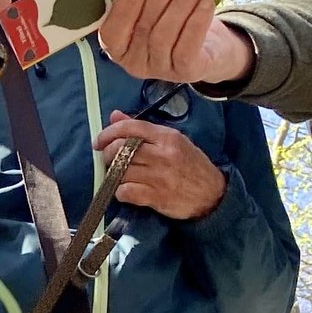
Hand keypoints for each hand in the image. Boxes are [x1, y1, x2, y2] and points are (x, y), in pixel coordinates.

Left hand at [94, 111, 227, 218]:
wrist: (212, 195)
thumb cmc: (190, 165)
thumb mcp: (172, 142)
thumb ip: (143, 130)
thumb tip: (115, 115)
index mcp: (167, 137)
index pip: (131, 128)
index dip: (109, 133)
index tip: (99, 141)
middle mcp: (163, 155)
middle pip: (121, 149)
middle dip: (108, 154)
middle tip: (109, 160)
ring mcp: (159, 177)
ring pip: (121, 170)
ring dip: (114, 174)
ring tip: (119, 175)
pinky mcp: (156, 197)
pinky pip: (126, 192)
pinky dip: (121, 191)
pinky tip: (126, 190)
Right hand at [96, 0, 254, 86]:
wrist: (204, 51)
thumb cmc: (170, 21)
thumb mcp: (154, 8)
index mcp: (118, 44)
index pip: (111, 32)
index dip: (123, 9)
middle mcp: (135, 61)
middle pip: (143, 26)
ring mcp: (160, 69)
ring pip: (164, 36)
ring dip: (181, 4)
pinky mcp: (185, 72)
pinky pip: (187, 48)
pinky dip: (197, 22)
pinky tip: (206, 2)